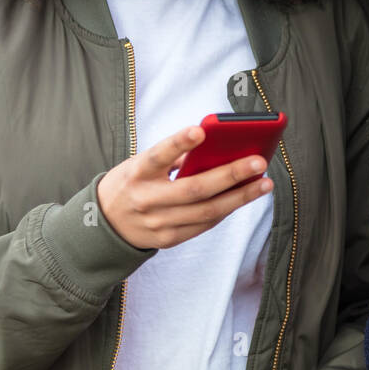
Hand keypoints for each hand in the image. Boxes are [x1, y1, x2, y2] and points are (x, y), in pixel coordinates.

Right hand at [97, 125, 272, 249]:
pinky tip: (244, 198)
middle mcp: (146, 200)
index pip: (158, 155)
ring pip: (207, 211)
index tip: (200, 130)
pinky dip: (226, 210)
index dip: (179, 143)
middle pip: (194, 189)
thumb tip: (218, 152)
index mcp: (137, 173)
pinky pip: (204, 224)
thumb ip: (174, 158)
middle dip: (231, 175)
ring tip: (264, 183)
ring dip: (240, 197)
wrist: (104, 225)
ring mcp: (157, 223)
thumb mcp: (141, 165)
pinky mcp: (168, 239)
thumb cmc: (132, 183)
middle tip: (259, 162)